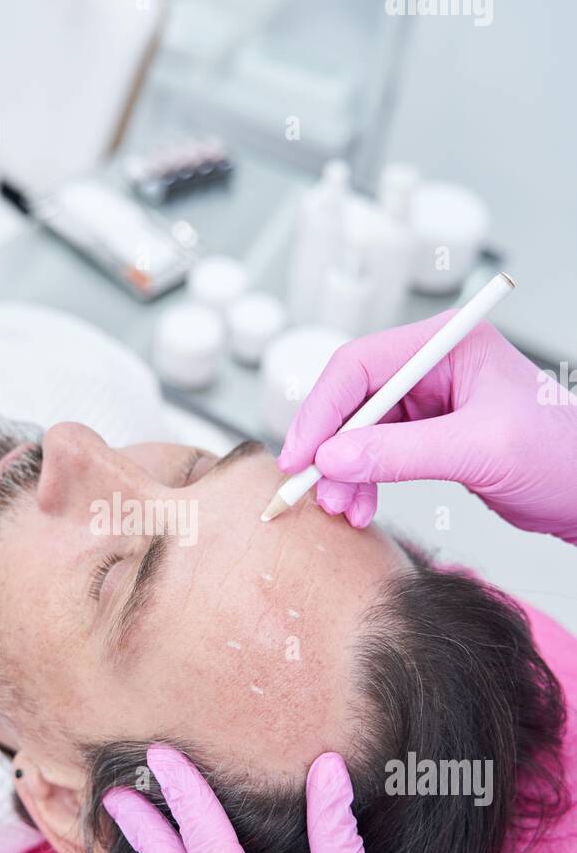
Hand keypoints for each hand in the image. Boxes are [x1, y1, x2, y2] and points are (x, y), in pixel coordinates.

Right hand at [278, 313, 576, 543]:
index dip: (322, 411)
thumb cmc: (561, 454)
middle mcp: (431, 365)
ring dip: (342, 472)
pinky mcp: (427, 433)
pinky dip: (361, 481)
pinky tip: (361, 505)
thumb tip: (335, 459)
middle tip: (314, 490)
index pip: (359, 365)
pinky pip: (374, 452)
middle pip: (350, 398)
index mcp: (446, 344)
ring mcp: (428, 399)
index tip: (301, 456)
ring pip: (357, 431)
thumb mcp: (480, 450)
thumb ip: (403, 453)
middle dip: (329, 449)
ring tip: (342, 507)